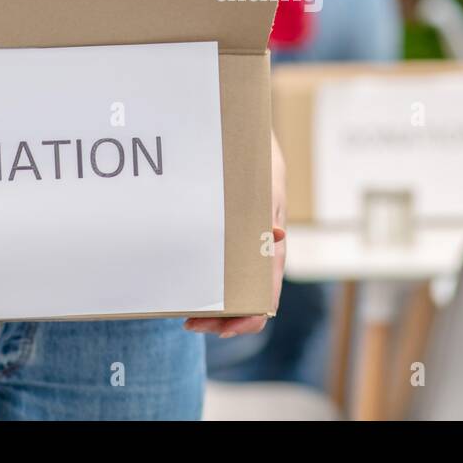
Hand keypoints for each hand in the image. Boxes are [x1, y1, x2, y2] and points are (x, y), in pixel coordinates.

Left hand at [184, 136, 286, 338]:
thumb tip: (276, 235)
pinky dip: (207, 284)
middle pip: (246, 302)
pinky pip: (220, 270)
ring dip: (212, 306)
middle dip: (221, 319)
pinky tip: (187, 284)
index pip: (266, 299)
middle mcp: (260, 253)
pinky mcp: (228, 237)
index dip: (246, 320)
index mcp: (274, 248)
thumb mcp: (266, 184)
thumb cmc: (257, 161)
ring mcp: (244, 246)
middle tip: (191, 323)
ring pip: (232, 290)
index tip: (220, 328)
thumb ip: (268, 211)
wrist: (241, 134)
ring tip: (187, 310)